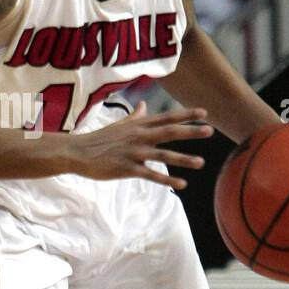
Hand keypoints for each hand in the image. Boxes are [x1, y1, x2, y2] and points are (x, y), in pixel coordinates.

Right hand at [69, 103, 212, 187]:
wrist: (78, 152)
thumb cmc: (100, 138)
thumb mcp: (119, 125)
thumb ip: (135, 116)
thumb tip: (143, 105)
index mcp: (138, 125)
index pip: (166, 117)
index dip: (185, 115)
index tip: (204, 113)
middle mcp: (139, 136)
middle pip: (169, 132)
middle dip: (190, 131)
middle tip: (210, 130)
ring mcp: (134, 152)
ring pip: (163, 155)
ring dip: (183, 158)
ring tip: (201, 162)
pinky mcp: (128, 168)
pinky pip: (151, 174)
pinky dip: (167, 179)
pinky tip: (181, 184)